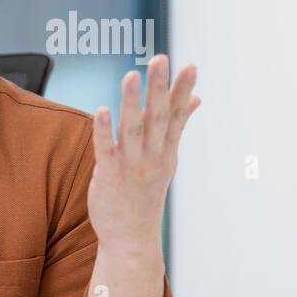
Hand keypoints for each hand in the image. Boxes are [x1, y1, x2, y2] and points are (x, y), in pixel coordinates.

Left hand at [88, 54, 200, 252]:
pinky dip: (103, 130)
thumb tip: (194, 99)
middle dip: (159, 87)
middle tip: (160, 59)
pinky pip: (105, 150)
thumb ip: (177, 126)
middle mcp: (152, 156)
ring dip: (132, 102)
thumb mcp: (166, 160)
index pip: (176, 115)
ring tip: (131, 75)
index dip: (182, 90)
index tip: (189, 66)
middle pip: (157, 117)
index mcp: (166, 150)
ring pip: (132, 129)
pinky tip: (101, 110)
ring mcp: (131, 166)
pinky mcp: (108, 176)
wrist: (132, 237)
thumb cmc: (145, 194)